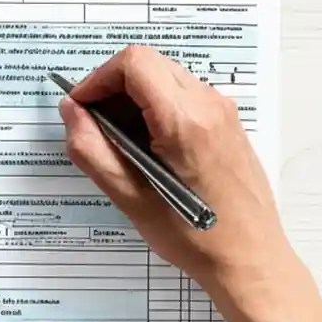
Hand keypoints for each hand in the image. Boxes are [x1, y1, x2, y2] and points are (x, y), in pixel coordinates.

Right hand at [60, 46, 321, 321]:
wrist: (250, 258)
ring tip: (122, 140)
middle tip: (96, 124)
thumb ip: (92, 149)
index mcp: (184, 120)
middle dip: (113, 85)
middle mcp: (208, 104)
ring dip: (134, 96)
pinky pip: (183, 93)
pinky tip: (149, 145)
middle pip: (148, 63)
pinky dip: (156, 105)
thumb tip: (72, 111)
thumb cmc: (194, 236)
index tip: (81, 106)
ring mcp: (222, 110)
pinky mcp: (228, 120)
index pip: (133, 62)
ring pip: (165, 75)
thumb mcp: (129, 197)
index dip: (98, 78)